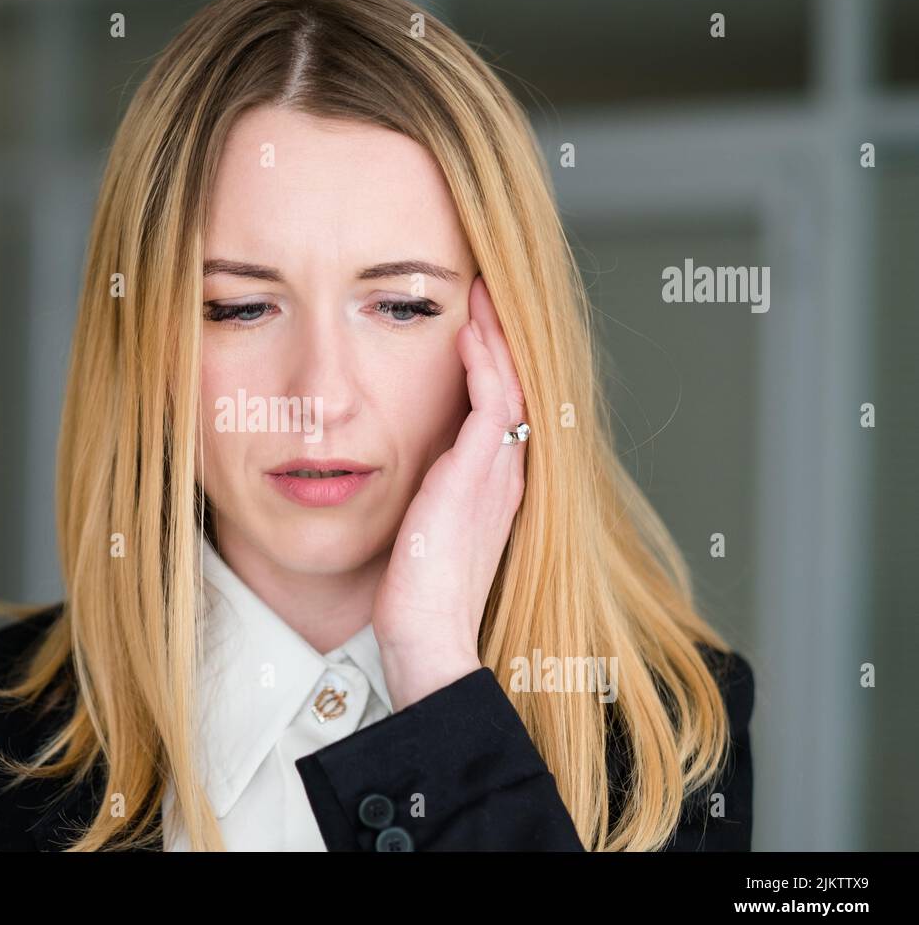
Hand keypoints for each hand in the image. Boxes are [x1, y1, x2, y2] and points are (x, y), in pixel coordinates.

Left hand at [372, 274, 528, 711]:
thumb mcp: (426, 530)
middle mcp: (504, 473)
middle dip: (500, 335)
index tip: (474, 322)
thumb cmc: (419, 594)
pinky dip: (483, 365)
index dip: (493, 361)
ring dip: (495, 336)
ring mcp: (496, 473)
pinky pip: (490, 404)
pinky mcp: (477, 476)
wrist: (428, 635)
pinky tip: (467, 333)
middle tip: (485, 290)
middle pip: (513, 386)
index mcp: (494, 484)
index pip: (501, 406)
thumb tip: (411, 471)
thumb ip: (429, 495)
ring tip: (481, 294)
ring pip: (508, 385)